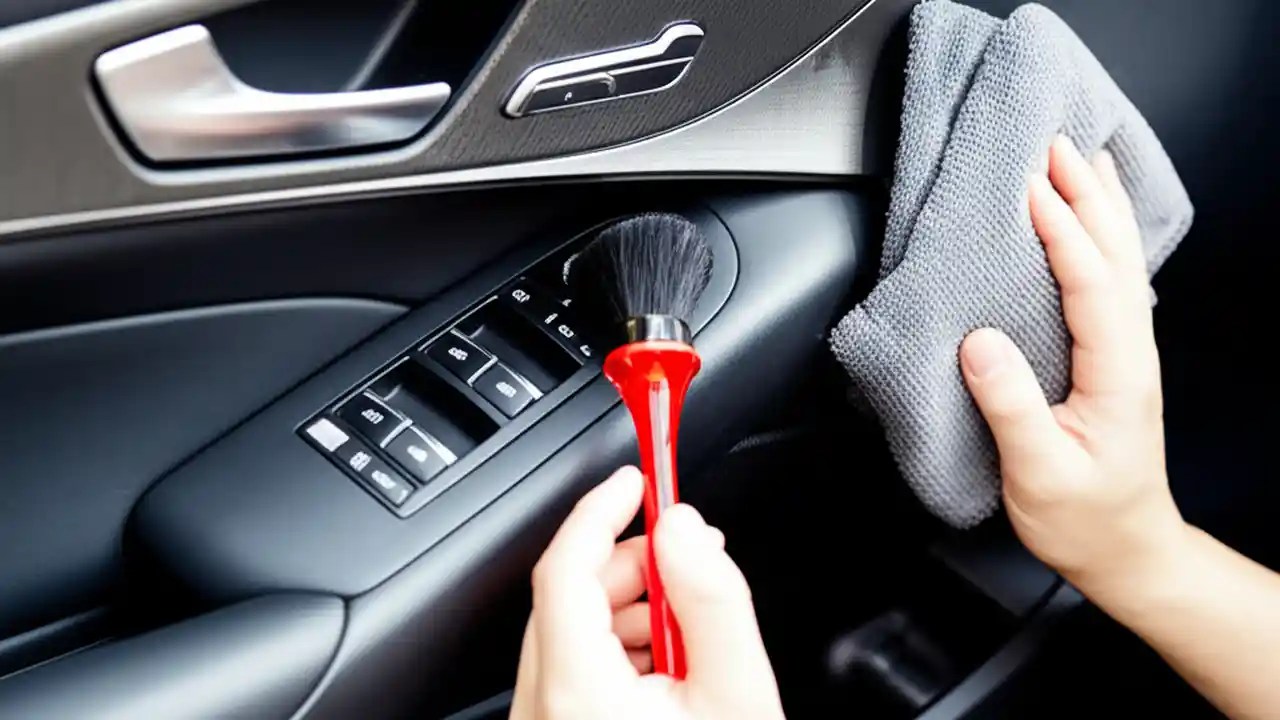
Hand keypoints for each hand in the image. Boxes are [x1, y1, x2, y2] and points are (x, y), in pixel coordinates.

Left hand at [510, 466, 784, 719]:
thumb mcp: (739, 695)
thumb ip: (712, 603)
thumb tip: (683, 531)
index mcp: (577, 690)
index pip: (563, 569)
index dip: (600, 512)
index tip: (634, 482)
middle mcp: (540, 709)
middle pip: (565, 597)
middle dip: (630, 562)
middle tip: (686, 556)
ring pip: (566, 632)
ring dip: (626, 608)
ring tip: (686, 625)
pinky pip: (567, 670)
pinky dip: (612, 648)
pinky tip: (663, 665)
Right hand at [959, 135, 1187, 599]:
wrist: (1127, 549)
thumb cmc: (1086, 520)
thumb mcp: (1041, 474)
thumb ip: (1011, 407)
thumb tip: (980, 343)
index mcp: (1117, 375)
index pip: (1091, 285)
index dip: (1061, 233)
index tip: (1031, 191)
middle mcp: (1131, 355)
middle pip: (1116, 258)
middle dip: (1088, 196)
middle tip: (1058, 146)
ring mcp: (1127, 356)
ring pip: (1122, 264)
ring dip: (1102, 208)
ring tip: (1083, 162)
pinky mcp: (1114, 361)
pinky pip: (1112, 283)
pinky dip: (1102, 240)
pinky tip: (1092, 227)